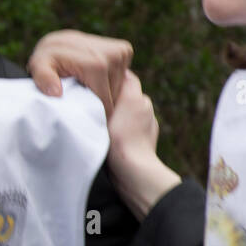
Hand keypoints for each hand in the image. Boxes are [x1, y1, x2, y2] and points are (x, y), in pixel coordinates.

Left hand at [27, 29, 132, 115]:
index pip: (105, 102)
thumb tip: (56, 92)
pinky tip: (94, 79)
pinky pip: (121, 77)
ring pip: (119, 88)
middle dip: (99, 101)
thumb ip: (43, 78)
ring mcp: (122, 51)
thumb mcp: (39, 67)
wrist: (56, 42)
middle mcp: (114, 54)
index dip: (94, 111)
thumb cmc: (47, 59)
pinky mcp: (124, 50)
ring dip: (104, 91)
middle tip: (81, 96)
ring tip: (86, 86)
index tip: (81, 113)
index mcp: (98, 64)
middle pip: (113, 95)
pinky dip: (109, 82)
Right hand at [105, 70, 180, 219]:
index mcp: (135, 94)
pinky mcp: (151, 135)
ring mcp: (150, 120)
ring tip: (105, 121)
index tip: (95, 80)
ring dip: (121, 112)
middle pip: (127, 92)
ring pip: (131, 109)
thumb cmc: (117, 140)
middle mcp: (145, 103)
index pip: (124, 76)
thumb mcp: (103, 111)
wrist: (134, 169)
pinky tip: (115, 135)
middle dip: (114, 95)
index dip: (109, 76)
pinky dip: (128, 126)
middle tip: (97, 102)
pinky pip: (137, 124)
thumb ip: (102, 94)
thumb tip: (95, 82)